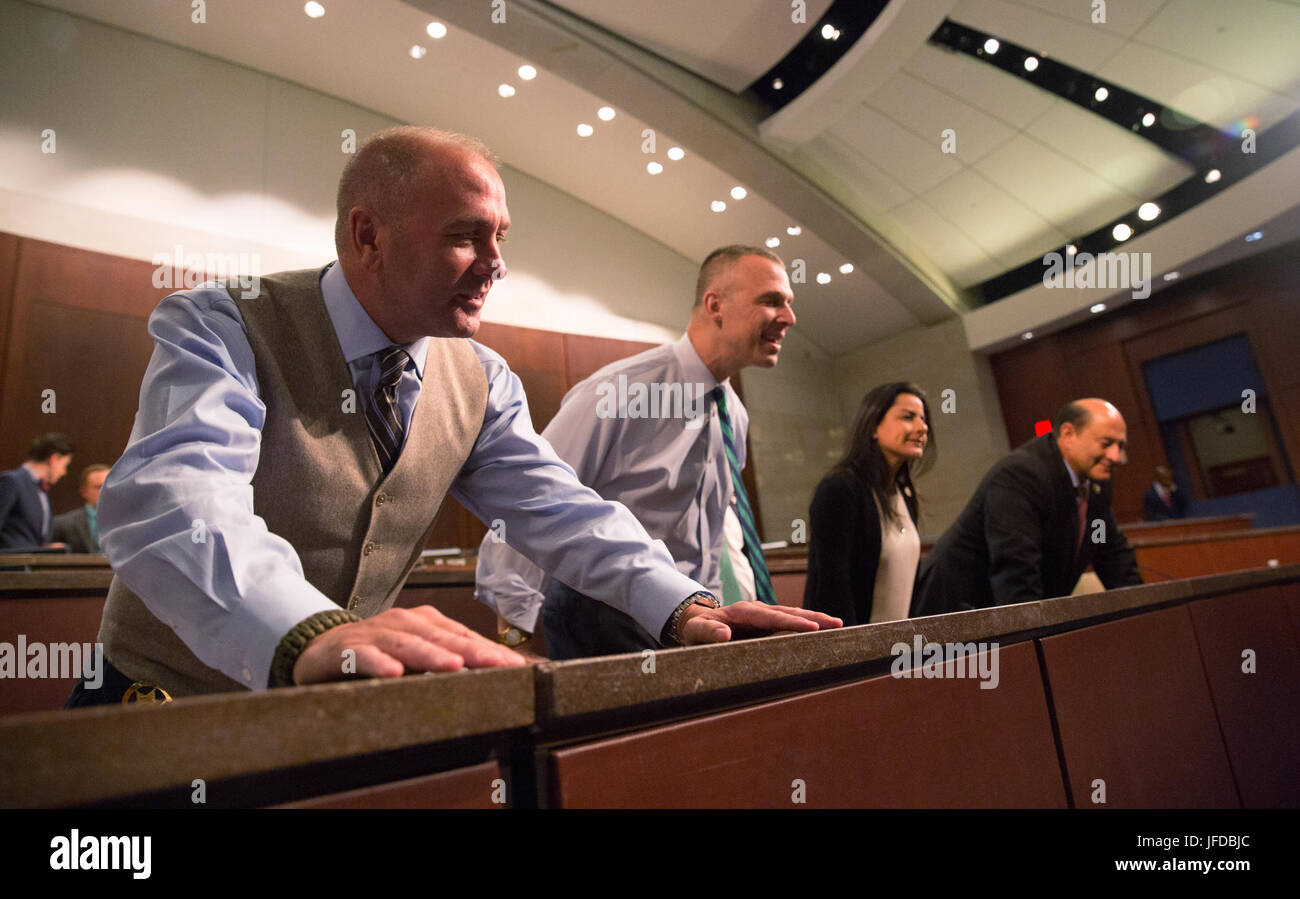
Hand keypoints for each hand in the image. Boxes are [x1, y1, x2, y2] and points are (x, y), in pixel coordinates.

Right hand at [292, 605, 525, 684]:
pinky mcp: (346, 650)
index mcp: (425, 623)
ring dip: (430, 655)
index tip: (517, 666)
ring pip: (407, 644)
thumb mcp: (416, 657)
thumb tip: (497, 676)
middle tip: (497, 665)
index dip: (490, 650)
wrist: (320, 647)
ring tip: (453, 666)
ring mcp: (375, 634)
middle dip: (472, 651)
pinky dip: (379, 664)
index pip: (464, 636)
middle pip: (442, 637)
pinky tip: (394, 673)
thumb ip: (449, 663)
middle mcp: (403, 623)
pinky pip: (364, 657)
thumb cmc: (378, 653)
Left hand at [677, 601, 841, 645]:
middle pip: (788, 612)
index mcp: (743, 612)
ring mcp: (763, 613)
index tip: (812, 628)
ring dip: (814, 618)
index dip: (792, 623)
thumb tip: (724, 634)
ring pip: (792, 614)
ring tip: (837, 624)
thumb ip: (709, 632)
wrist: (696, 620)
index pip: (772, 617)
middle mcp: (756, 608)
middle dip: (813, 618)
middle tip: (836, 624)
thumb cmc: (697, 629)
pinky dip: (805, 622)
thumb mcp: (697, 631)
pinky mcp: (766, 620)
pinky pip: (788, 620)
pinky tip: (821, 628)